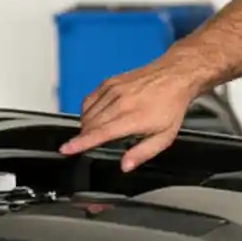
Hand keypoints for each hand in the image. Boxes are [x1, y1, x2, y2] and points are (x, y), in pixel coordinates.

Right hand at [58, 45, 214, 171]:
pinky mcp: (110, 81)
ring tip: (96, 131)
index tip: (66, 149)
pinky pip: (89, 98)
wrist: (175, 75)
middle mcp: (121, 102)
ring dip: (86, 124)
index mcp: (133, 118)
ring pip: (87, 111)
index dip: (80, 143)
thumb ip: (143, 153)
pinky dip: (88, 109)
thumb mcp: (165, 136)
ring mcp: (114, 90)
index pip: (100, 133)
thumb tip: (125, 165)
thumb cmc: (171, 104)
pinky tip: (97, 115)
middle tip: (89, 144)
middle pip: (90, 123)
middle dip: (84, 137)